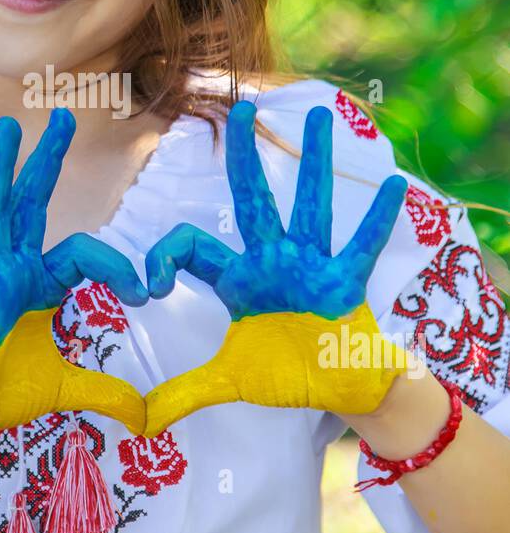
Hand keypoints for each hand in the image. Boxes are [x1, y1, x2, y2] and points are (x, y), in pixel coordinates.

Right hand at [0, 107, 148, 439]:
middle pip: (30, 203)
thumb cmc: (4, 393)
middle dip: (47, 159)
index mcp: (38, 281)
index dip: (116, 268)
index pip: (83, 253)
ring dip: (1, 170)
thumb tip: (144, 417)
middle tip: (65, 117)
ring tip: (8, 128)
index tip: (146, 293)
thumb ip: (105, 391)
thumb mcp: (66, 387)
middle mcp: (11, 268)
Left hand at [142, 102, 408, 433]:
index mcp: (237, 279)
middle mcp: (272, 261)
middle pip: (253, 199)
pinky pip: (362, 244)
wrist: (339, 390)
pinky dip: (378, 217)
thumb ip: (183, 393)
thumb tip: (139, 423)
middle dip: (246, 156)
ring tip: (320, 118)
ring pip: (311, 204)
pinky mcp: (347, 281)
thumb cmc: (287, 374)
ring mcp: (312, 266)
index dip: (166, 255)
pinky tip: (393, 183)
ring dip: (315, 163)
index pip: (192, 247)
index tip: (148, 286)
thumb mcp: (229, 381)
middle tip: (237, 109)